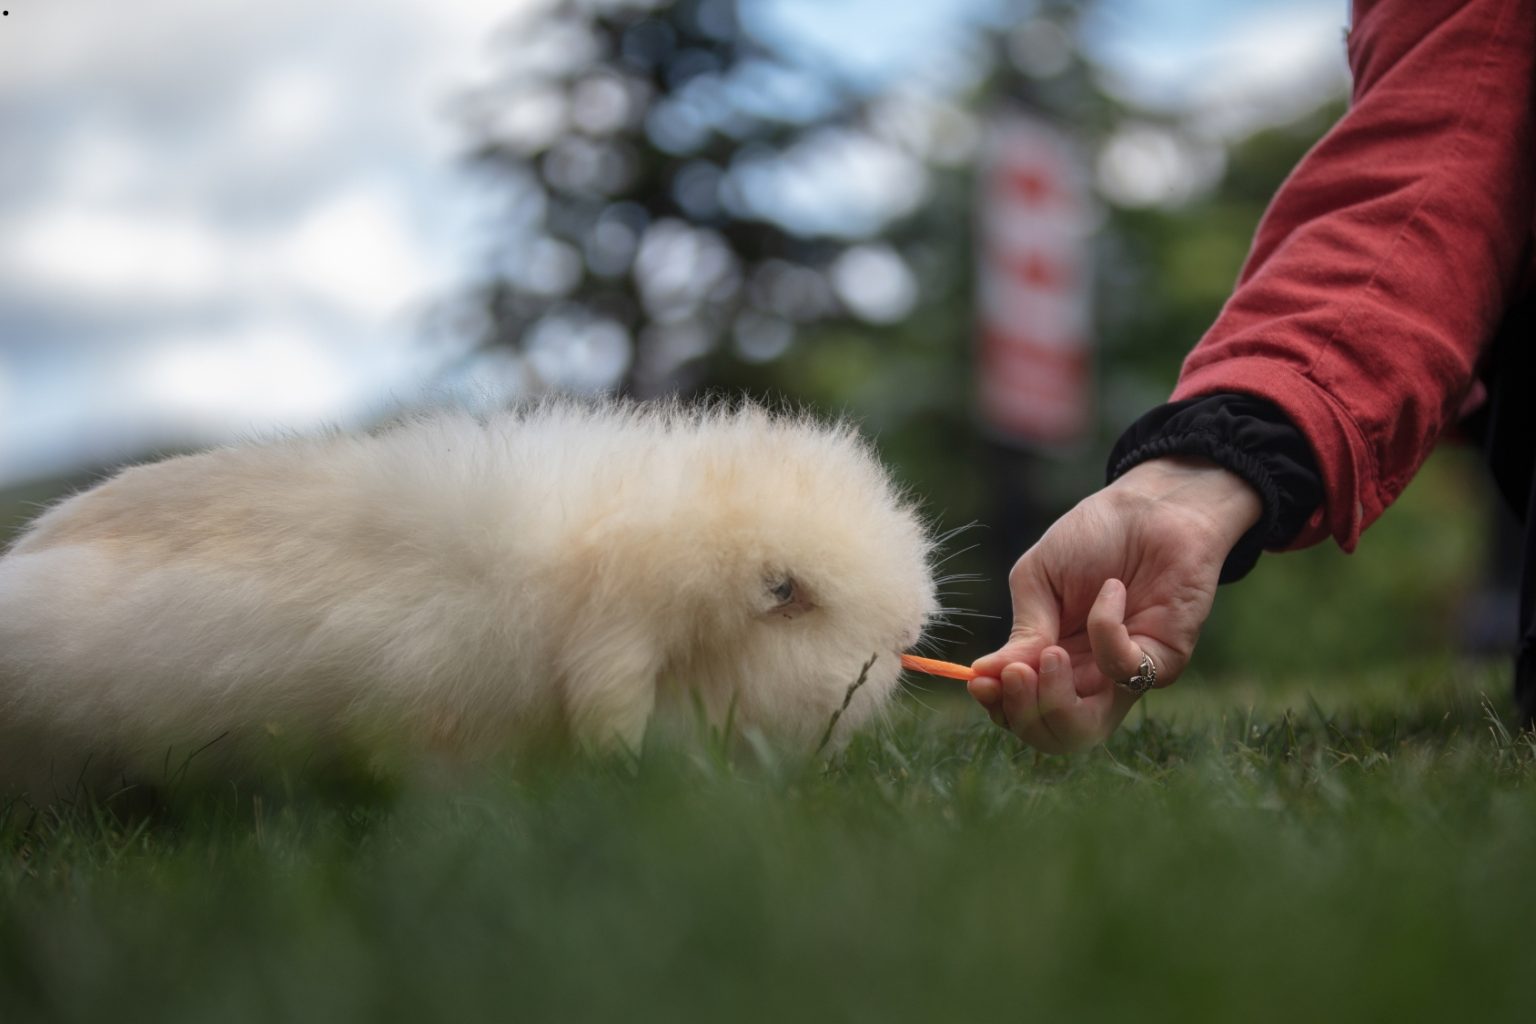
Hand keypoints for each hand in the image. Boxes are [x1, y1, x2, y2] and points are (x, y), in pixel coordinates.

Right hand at [968, 457, 1262, 752]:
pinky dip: (1105, 630)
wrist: (1154, 506)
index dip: (999, 707)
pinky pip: (1123, 669)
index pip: (1022, 709)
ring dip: (1056, 698)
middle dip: (1024, 714)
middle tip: (1014, 675)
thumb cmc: (1094, 536)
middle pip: (1051, 736)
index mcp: (1051, 660)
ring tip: (1047, 655)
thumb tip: (986, 675)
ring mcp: (1125, 674)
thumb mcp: (1038, 579)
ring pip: (1087, 728)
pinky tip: (1112, 590)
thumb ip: (1022, 630)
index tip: (978, 682)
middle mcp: (1088, 678)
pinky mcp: (1162, 660)